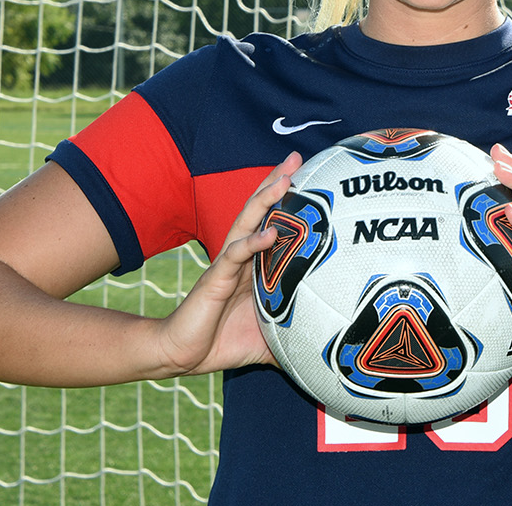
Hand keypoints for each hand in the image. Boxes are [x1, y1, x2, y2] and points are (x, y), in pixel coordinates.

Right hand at [155, 151, 302, 376]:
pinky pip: (234, 256)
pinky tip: (268, 234)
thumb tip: (328, 349)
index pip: (272, 222)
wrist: (182, 355)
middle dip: (277, 182)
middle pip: (259, 210)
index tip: (311, 177)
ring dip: (265, 199)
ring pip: (247, 223)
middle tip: (296, 157)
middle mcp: (241, 257)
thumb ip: (296, 336)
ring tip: (284, 179)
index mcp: (255, 265)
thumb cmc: (224, 341)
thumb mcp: (271, 338)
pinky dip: (252, 243)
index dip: (287, 200)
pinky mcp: (215, 279)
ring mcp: (227, 265)